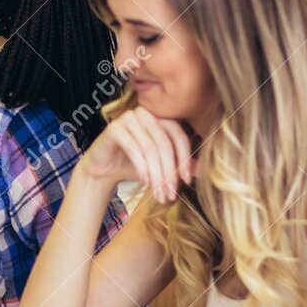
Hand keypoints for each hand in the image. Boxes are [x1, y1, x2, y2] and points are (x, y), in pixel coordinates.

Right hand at [75, 107, 196, 202]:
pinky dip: (141, 166)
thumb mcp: (160, 167)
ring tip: (158, 192)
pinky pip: (133, 147)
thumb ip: (179, 165)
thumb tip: (202, 171)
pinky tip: (145, 180)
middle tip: (169, 192)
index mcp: (160, 118)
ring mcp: (129, 118)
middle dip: (169, 171)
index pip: (178, 135)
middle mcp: (146, 113)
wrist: (104, 168)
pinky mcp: (114, 127)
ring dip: (156, 173)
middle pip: (165, 143)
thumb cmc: (133, 165)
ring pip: (150, 147)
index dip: (184, 158)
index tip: (185, 181)